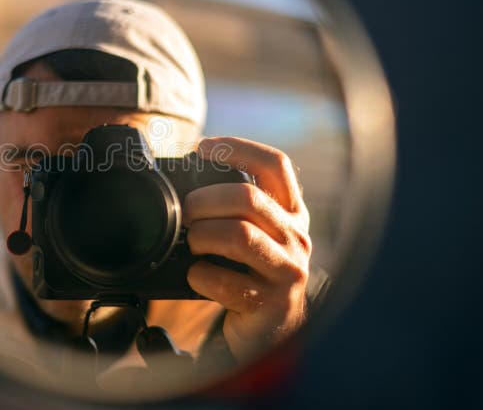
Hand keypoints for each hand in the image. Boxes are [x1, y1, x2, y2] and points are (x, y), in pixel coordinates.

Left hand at [185, 137, 310, 361]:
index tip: (203, 148)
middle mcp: (296, 238)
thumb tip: (187, 171)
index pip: (276, 165)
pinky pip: (224, 281)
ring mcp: (287, 272)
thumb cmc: (251, 274)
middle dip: (203, 200)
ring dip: (201, 235)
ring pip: (238, 235)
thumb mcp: (255, 233)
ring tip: (192, 244)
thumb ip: (235, 206)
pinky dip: (199, 275)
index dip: (238, 148)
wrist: (271, 333)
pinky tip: (197, 276)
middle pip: (247, 197)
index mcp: (292, 213)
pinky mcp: (270, 303)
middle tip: (186, 212)